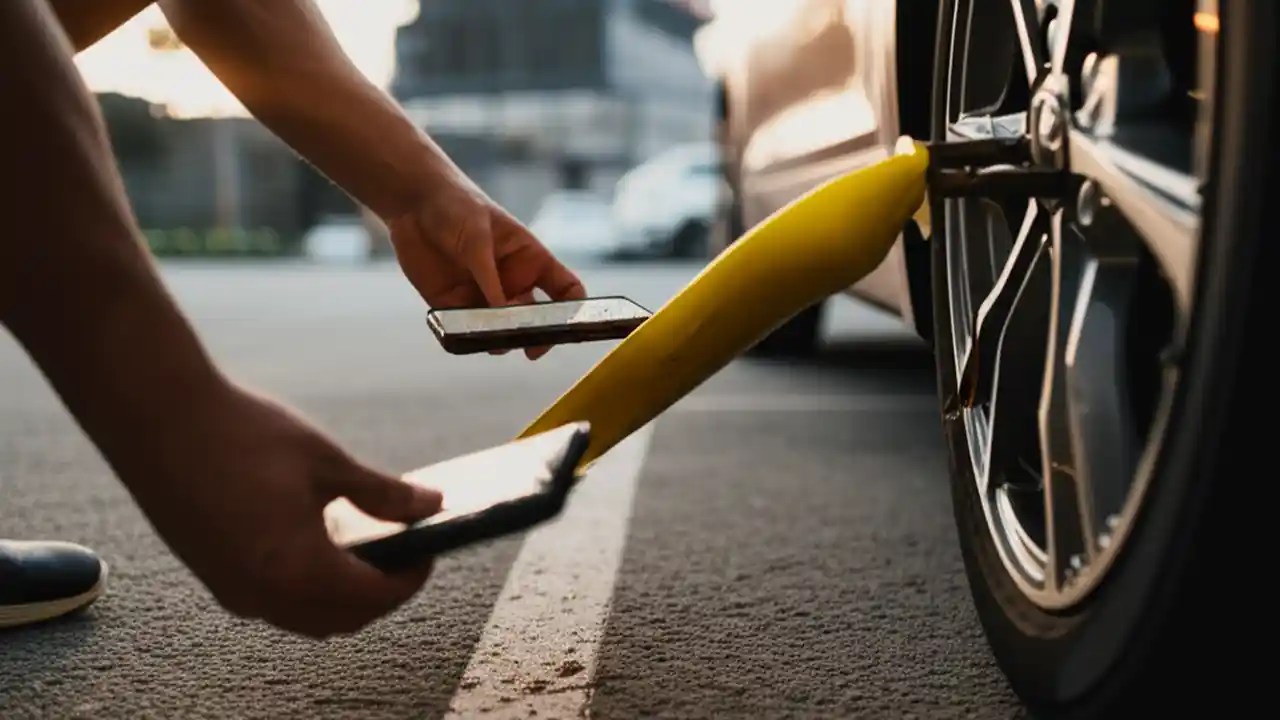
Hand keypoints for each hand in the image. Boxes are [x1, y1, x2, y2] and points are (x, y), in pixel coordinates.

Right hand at [125, 384, 441, 638]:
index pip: (374, 598)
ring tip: (369, 547)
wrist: (157, 417)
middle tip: (405, 551)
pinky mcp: (213, 576)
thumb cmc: (243, 434)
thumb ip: (383, 493)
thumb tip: (431, 506)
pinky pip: (275, 604)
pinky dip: (309, 589)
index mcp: (297, 571)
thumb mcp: (327, 461)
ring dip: (344, 596)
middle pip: (343, 619)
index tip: (429, 549)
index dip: (411, 578)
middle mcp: (262, 596)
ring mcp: (232, 592)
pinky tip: (321, 543)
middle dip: (382, 593)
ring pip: (307, 618)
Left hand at [384, 175, 586, 358]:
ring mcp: (482, 296)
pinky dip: (466, 338)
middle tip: (530, 348)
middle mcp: (510, 282)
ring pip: (499, 331)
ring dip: (498, 340)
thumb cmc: (456, 205)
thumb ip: (489, 276)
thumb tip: (500, 313)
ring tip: (492, 341)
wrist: (412, 200)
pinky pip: (465, 330)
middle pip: (534, 319)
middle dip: (535, 335)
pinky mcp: (452, 304)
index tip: (568, 327)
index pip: (565, 289)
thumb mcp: (478, 237)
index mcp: (530, 259)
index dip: (572, 310)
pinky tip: (463, 336)